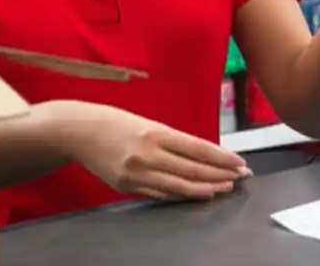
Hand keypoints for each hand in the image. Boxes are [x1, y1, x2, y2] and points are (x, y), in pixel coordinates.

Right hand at [54, 101, 250, 200]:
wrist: (79, 132)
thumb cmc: (117, 123)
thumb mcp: (148, 124)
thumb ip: (173, 140)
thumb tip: (205, 154)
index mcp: (156, 133)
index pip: (198, 148)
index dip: (222, 158)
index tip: (239, 163)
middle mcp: (148, 154)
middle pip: (192, 169)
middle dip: (220, 175)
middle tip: (240, 178)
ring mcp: (137, 173)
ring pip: (179, 186)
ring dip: (205, 189)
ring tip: (224, 188)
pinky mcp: (127, 187)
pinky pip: (161, 195)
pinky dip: (181, 195)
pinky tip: (197, 195)